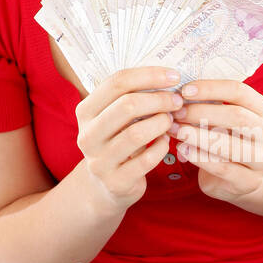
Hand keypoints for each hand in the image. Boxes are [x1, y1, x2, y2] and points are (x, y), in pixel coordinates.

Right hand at [74, 67, 184, 210]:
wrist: (104, 187)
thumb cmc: (116, 142)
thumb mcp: (114, 118)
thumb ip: (130, 97)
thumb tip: (167, 76)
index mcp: (85, 111)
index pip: (116, 83)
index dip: (149, 75)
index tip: (174, 76)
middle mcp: (87, 135)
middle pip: (126, 106)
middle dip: (158, 99)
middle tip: (177, 101)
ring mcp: (99, 161)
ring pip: (136, 133)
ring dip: (161, 123)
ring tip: (171, 120)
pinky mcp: (116, 182)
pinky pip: (146, 160)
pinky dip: (161, 148)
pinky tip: (166, 142)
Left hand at [170, 79, 262, 201]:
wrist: (246, 179)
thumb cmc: (231, 140)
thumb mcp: (227, 119)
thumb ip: (212, 106)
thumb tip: (179, 95)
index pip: (239, 91)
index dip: (211, 89)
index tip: (184, 90)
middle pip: (237, 117)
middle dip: (202, 113)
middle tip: (177, 113)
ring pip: (231, 145)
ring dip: (198, 136)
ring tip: (176, 130)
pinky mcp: (249, 181)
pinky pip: (223, 168)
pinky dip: (200, 158)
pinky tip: (183, 150)